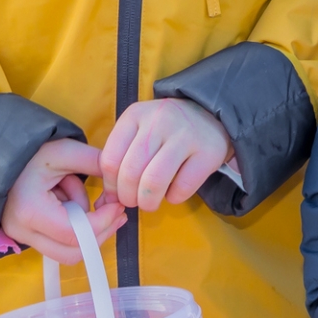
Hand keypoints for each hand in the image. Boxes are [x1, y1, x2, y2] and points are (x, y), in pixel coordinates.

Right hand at [0, 139, 126, 262]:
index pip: (74, 234)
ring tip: (81, 193)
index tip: (118, 205)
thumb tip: (120, 183)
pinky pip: (59, 242)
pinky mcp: (27, 237)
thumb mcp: (65, 150)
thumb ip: (95, 163)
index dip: (103, 223)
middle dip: (100, 233)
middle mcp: (22, 231)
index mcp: (29, 211)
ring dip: (86, 227)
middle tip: (117, 211)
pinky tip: (74, 200)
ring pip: (67, 250)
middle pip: (71, 252)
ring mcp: (22, 237)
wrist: (0, 157)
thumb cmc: (31, 152)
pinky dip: (74, 225)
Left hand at [99, 99, 232, 212]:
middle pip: (130, 172)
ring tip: (150, 203)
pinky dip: (174, 198)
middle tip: (134, 202)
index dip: (110, 185)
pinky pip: (182, 187)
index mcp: (136, 114)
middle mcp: (159, 121)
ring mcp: (186, 135)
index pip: (110, 160)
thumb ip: (119, 160)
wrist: (212, 115)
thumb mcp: (139, 132)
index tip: (117, 194)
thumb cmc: (166, 130)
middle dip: (128, 197)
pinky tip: (174, 192)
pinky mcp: (208, 152)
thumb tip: (105, 201)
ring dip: (147, 201)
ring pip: (153, 181)